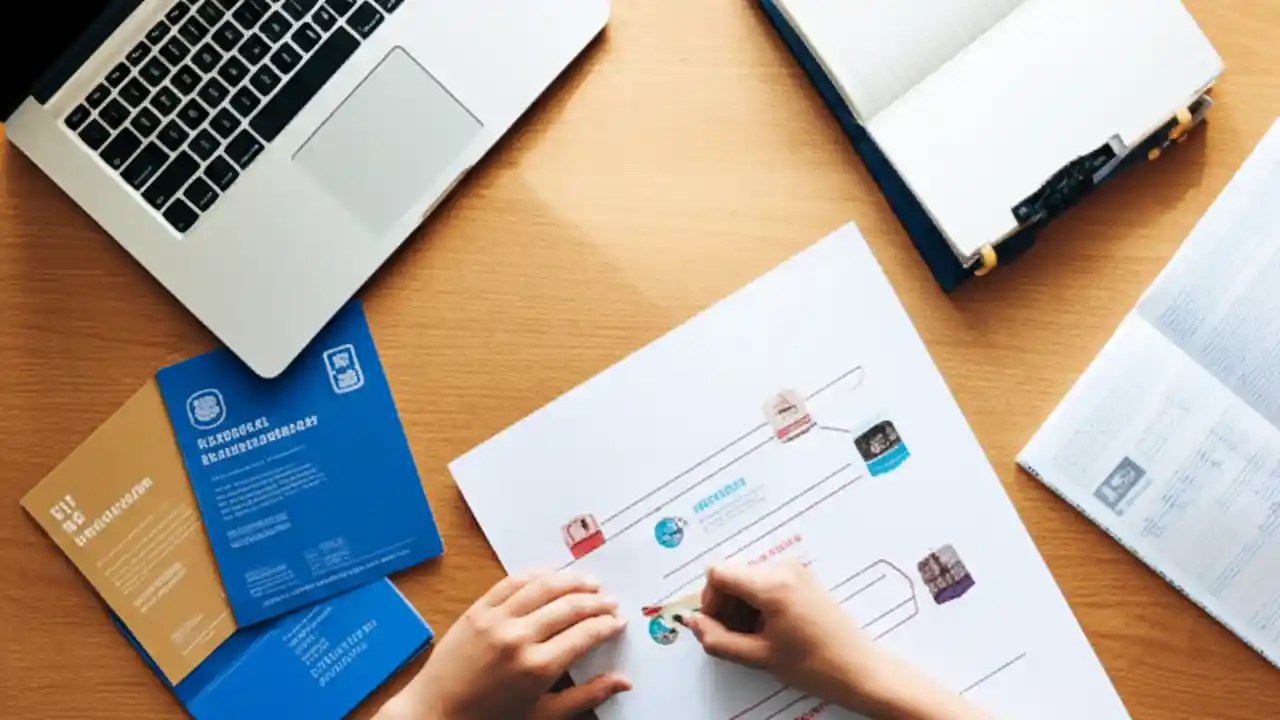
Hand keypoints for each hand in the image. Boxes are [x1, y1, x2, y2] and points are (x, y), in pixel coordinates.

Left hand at [377, 570, 630, 719]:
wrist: (435, 714)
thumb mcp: (542, 714)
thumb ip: (586, 696)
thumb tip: (624, 682)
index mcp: (538, 667)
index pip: (585, 634)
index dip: (606, 624)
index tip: (618, 620)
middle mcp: (519, 638)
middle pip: (569, 606)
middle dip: (596, 601)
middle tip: (610, 600)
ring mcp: (496, 620)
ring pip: (543, 587)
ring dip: (571, 581)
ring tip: (589, 581)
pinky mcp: (477, 610)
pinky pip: (511, 583)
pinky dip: (535, 574)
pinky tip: (550, 575)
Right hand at [683, 560, 988, 719]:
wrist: (858, 669)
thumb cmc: (814, 665)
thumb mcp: (758, 656)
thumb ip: (717, 639)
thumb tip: (692, 623)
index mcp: (771, 584)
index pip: (718, 573)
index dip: (709, 600)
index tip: (714, 625)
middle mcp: (782, 568)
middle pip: (732, 574)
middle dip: (725, 604)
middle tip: (732, 636)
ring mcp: (795, 570)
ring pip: (747, 578)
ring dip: (741, 604)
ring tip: (752, 636)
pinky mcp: (802, 577)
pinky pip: (766, 580)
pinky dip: (757, 602)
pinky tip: (767, 628)